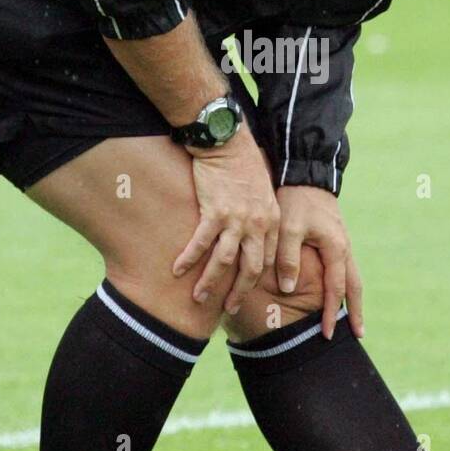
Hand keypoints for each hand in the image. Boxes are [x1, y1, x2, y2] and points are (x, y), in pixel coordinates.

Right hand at [172, 129, 280, 313]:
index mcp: (271, 219)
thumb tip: (253, 230)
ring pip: (225, 262)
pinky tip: (177, 271)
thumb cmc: (243, 162)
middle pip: (251, 268)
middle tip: (228, 309)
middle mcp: (258, 224)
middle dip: (239, 293)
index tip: (246, 292)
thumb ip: (260, 213)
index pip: (267, 258)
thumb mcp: (261, 190)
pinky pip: (201, 243)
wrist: (227, 141)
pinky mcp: (214, 212)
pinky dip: (189, 259)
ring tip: (199, 297)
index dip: (257, 278)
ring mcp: (236, 219)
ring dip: (211, 282)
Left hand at [274, 186, 363, 339]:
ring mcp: (342, 243)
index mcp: (335, 248)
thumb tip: (288, 289)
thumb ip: (288, 257)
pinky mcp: (335, 239)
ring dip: (354, 300)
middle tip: (358, 335)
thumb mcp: (288, 228)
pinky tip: (340, 292)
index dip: (331, 313)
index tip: (327, 333)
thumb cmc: (295, 200)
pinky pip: (344, 268)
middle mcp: (344, 248)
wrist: (306, 174)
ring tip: (354, 319)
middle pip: (354, 287)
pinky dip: (346, 284)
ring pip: (352, 277)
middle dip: (356, 312)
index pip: (336, 289)